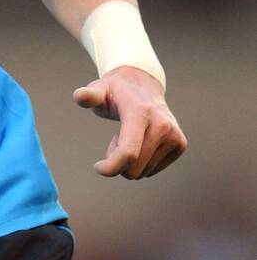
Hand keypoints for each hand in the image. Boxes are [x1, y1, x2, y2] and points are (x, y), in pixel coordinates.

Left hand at [73, 66, 187, 178]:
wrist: (143, 86)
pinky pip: (152, 171)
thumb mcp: (99, 90)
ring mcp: (174, 135)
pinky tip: (142, 140)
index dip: (110, 167)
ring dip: (131, 160)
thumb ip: (89, 96)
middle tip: (118, 137)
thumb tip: (79, 96)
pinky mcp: (180, 144)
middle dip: (118, 160)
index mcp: (141, 113)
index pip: (128, 153)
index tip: (98, 167)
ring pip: (142, 172)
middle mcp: (163, 125)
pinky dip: (142, 161)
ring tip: (131, 135)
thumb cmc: (115, 92)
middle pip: (133, 168)